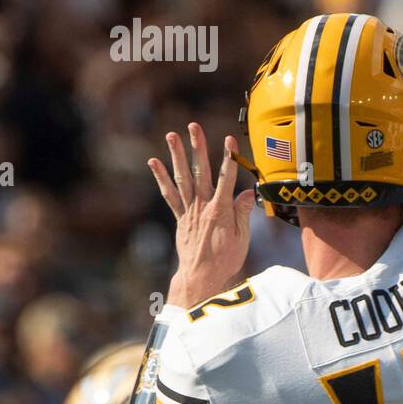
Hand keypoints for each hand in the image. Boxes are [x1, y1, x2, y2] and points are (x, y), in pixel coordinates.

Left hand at [148, 123, 255, 308]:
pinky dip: (161, 178)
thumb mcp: (242, 237)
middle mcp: (202, 206)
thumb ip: (242, 212)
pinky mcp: (180, 217)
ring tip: (172, 135)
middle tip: (194, 127)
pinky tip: (154, 162)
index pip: (227, 178)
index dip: (229, 158)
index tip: (229, 140)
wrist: (200, 276)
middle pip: (200, 171)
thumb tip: (247, 191)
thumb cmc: (225, 259)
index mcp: (221, 210)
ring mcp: (189, 210)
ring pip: (182, 178)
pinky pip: (169, 194)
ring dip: (177, 155)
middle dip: (197, 147)